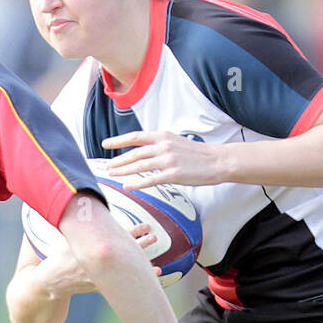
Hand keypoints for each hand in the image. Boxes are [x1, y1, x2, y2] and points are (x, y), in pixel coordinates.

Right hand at [38, 222, 160, 295]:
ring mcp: (99, 277)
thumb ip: (76, 224)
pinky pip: (121, 286)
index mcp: (91, 249)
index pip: (117, 238)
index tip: (146, 225)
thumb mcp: (65, 238)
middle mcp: (97, 264)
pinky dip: (135, 285)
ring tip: (158, 265)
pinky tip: (149, 282)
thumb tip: (80, 200)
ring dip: (142, 266)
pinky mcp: (99, 287)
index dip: (134, 231)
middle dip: (141, 245)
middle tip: (154, 236)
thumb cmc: (57, 257)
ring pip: (125, 271)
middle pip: (125, 253)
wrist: (49, 282)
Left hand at [101, 130, 228, 186]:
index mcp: (163, 136)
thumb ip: (159, 145)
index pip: (136, 137)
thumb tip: (143, 150)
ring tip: (112, 175)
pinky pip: (150, 180)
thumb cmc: (197, 154)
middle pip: (134, 154)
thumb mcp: (176, 142)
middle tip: (106, 166)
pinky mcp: (173, 174)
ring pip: (139, 167)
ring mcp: (168, 161)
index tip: (105, 144)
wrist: (217, 161)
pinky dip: (136, 184)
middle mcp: (164, 146)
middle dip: (118, 160)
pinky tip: (127, 186)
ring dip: (123, 171)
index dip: (118, 140)